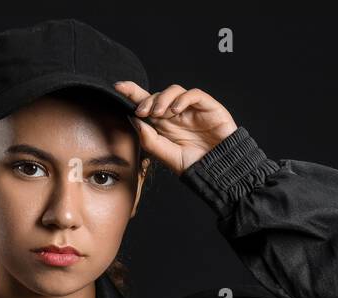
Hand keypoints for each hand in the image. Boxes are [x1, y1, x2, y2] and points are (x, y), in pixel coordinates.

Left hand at [113, 81, 239, 175]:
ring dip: (162, 99)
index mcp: (164, 124)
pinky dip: (182, 99)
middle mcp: (176, 114)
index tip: (118, 87)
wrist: (219, 170)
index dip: (132, 93)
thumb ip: (149, 140)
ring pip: (174, 90)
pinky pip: (193, 94)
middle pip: (158, 94)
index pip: (147, 103)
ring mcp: (192, 109)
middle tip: (141, 112)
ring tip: (158, 114)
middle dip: (146, 100)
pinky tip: (176, 111)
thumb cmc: (194, 164)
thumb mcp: (166, 156)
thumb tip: (133, 120)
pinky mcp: (208, 107)